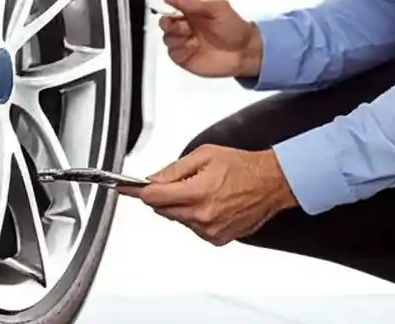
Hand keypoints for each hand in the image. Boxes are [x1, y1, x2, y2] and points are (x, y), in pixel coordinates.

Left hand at [119, 144, 297, 245]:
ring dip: (181, 206)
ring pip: (178, 219)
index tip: (124, 189)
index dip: (137, 191)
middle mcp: (201, 216)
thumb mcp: (204, 156)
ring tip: (203, 190)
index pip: (154, 197)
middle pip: (162, 210)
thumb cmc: (243, 166)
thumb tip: (152, 178)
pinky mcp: (218, 239)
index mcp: (196, 193)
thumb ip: (174, 169)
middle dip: (164, 195)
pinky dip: (195, 217)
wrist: (271, 183)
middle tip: (181, 182)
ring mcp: (210, 230)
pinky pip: (194, 228)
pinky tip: (211, 203)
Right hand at [159, 0, 261, 77]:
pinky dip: (180, 50)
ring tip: (193, 38)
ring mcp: (184, 42)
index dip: (172, 5)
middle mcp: (186, 25)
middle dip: (170, 23)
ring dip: (177, 36)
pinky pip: (172, 52)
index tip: (178, 6)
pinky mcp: (184, 57)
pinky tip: (194, 48)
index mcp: (193, 10)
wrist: (245, 52)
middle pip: (165, 22)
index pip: (173, 4)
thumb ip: (194, 3)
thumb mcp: (218, 8)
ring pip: (167, 37)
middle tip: (184, 26)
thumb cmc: (234, 28)